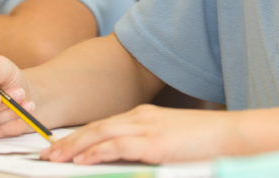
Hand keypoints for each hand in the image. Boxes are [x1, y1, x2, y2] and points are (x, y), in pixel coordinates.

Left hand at [40, 105, 240, 164]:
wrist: (232, 135)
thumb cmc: (205, 142)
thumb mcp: (171, 142)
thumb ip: (147, 148)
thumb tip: (127, 161)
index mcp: (145, 117)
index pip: (104, 125)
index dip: (80, 136)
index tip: (60, 146)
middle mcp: (142, 118)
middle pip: (96, 128)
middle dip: (69, 141)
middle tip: (46, 153)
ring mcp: (147, 129)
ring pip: (101, 135)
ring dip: (74, 147)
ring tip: (54, 158)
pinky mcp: (154, 144)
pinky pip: (118, 147)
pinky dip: (96, 152)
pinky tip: (81, 159)